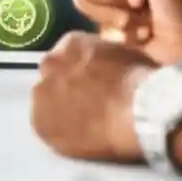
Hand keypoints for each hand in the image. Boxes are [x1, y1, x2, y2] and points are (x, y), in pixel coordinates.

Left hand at [31, 32, 154, 161]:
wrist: (136, 112)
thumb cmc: (140, 82)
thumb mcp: (126, 54)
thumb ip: (108, 57)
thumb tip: (108, 67)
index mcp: (73, 42)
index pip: (69, 53)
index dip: (82, 69)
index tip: (94, 81)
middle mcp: (51, 63)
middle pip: (53, 74)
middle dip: (65, 85)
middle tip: (86, 102)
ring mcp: (42, 94)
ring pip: (46, 100)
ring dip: (59, 108)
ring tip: (83, 123)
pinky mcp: (41, 123)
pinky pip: (46, 127)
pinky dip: (59, 132)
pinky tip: (77, 138)